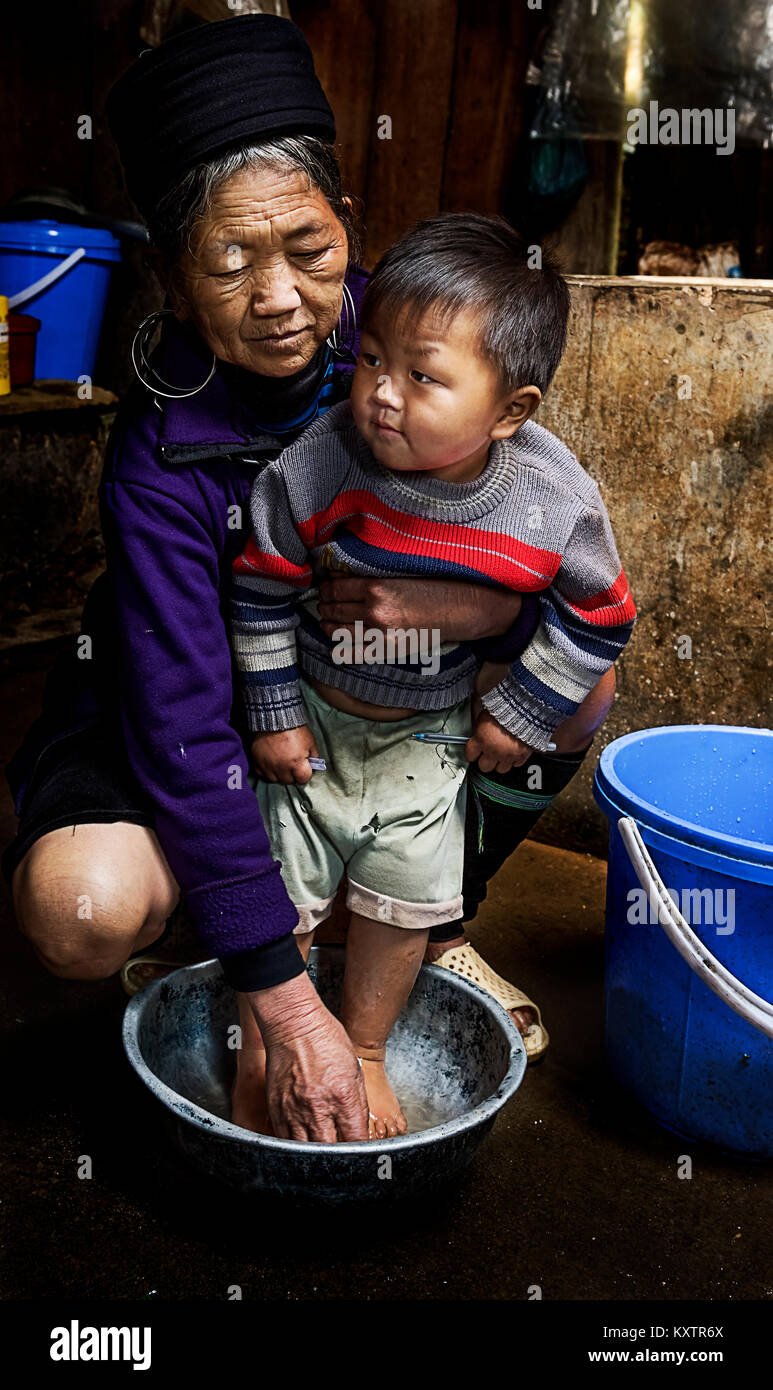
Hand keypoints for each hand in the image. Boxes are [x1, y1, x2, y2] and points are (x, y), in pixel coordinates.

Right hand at [248, 973, 368, 1141]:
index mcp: (342, 1097)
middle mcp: (317, 1108)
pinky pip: (286, 1140)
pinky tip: (304, 1144)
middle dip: (339, 1158)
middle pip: (330, 1152)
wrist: (293, 1023)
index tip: (362, 1153)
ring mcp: (293, 1110)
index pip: (355, 1140)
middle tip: (343, 1157)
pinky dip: (297, 1146)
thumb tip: (357, 1130)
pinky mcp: (276, 1109)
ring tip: (324, 1154)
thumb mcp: (354, 1069)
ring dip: (317, 1156)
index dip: (361, 1151)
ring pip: (306, 1151)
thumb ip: (357, 1103)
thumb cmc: (325, 1039)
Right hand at [251, 724, 317, 783]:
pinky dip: (266, 770)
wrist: (275, 717)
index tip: (303, 769)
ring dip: (279, 774)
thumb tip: (313, 766)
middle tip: (292, 766)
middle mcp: (282, 768)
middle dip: (292, 775)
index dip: (305, 774)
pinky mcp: (257, 761)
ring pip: (275, 779)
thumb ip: (313, 756)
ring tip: (281, 765)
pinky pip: (262, 773)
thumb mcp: (310, 742)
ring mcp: (268, 766)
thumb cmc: (295, 729)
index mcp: (297, 764)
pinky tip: (271, 764)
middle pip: (289, 781)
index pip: (303, 780)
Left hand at [318, 575, 521, 642]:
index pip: (335, 588)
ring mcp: (379, 633)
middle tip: (324, 602)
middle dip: (325, 605)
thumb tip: (339, 577)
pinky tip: (338, 641)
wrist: (460, 611)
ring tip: (328, 620)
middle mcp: (374, 611)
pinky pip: (351, 653)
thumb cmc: (434, 588)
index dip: (326, 587)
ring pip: (337, 630)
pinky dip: (339, 647)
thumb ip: (370, 577)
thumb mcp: (399, 575)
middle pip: (333, 609)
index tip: (325, 587)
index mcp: (376, 587)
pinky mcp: (386, 650)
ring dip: (328, 624)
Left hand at [465, 707, 534, 772]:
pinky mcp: (522, 755)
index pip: (470, 755)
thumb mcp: (485, 714)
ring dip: (499, 762)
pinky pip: (516, 764)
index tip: (473, 752)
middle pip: (484, 767)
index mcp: (482, 740)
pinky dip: (514, 760)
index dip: (472, 753)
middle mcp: (494, 750)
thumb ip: (478, 725)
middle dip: (484, 760)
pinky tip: (513, 752)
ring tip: (500, 754)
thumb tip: (475, 729)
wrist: (527, 709)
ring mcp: (508, 755)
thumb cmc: (506, 708)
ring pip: (500, 769)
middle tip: (486, 753)